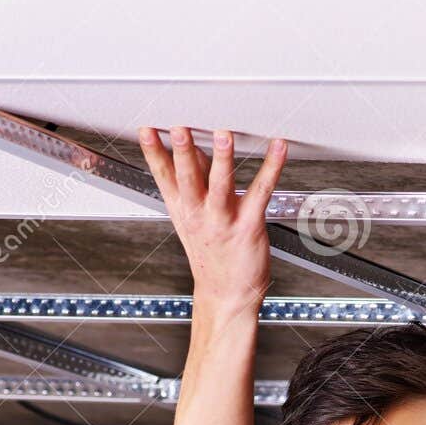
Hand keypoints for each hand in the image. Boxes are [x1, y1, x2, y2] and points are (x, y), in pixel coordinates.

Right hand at [138, 125, 288, 311]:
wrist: (226, 296)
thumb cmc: (212, 257)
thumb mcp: (191, 222)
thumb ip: (193, 186)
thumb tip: (197, 152)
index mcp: (182, 210)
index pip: (164, 177)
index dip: (154, 154)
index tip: (147, 131)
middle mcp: (199, 214)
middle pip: (188, 178)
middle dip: (183, 152)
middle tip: (179, 128)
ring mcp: (223, 220)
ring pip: (220, 185)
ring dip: (222, 159)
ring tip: (223, 135)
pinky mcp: (249, 225)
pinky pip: (260, 191)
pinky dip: (271, 167)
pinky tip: (278, 149)